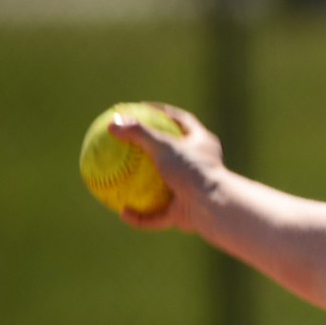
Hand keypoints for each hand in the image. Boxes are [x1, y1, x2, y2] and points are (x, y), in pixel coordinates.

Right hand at [105, 103, 223, 232]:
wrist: (213, 205)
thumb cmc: (193, 170)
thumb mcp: (164, 146)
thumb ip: (139, 134)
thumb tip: (112, 123)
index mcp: (202, 144)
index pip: (182, 121)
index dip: (163, 112)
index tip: (142, 108)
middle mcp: (199, 167)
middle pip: (174, 155)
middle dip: (153, 151)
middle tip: (126, 145)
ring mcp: (192, 191)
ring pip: (166, 189)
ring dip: (144, 188)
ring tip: (119, 183)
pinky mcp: (185, 214)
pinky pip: (158, 216)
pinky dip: (141, 216)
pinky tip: (123, 213)